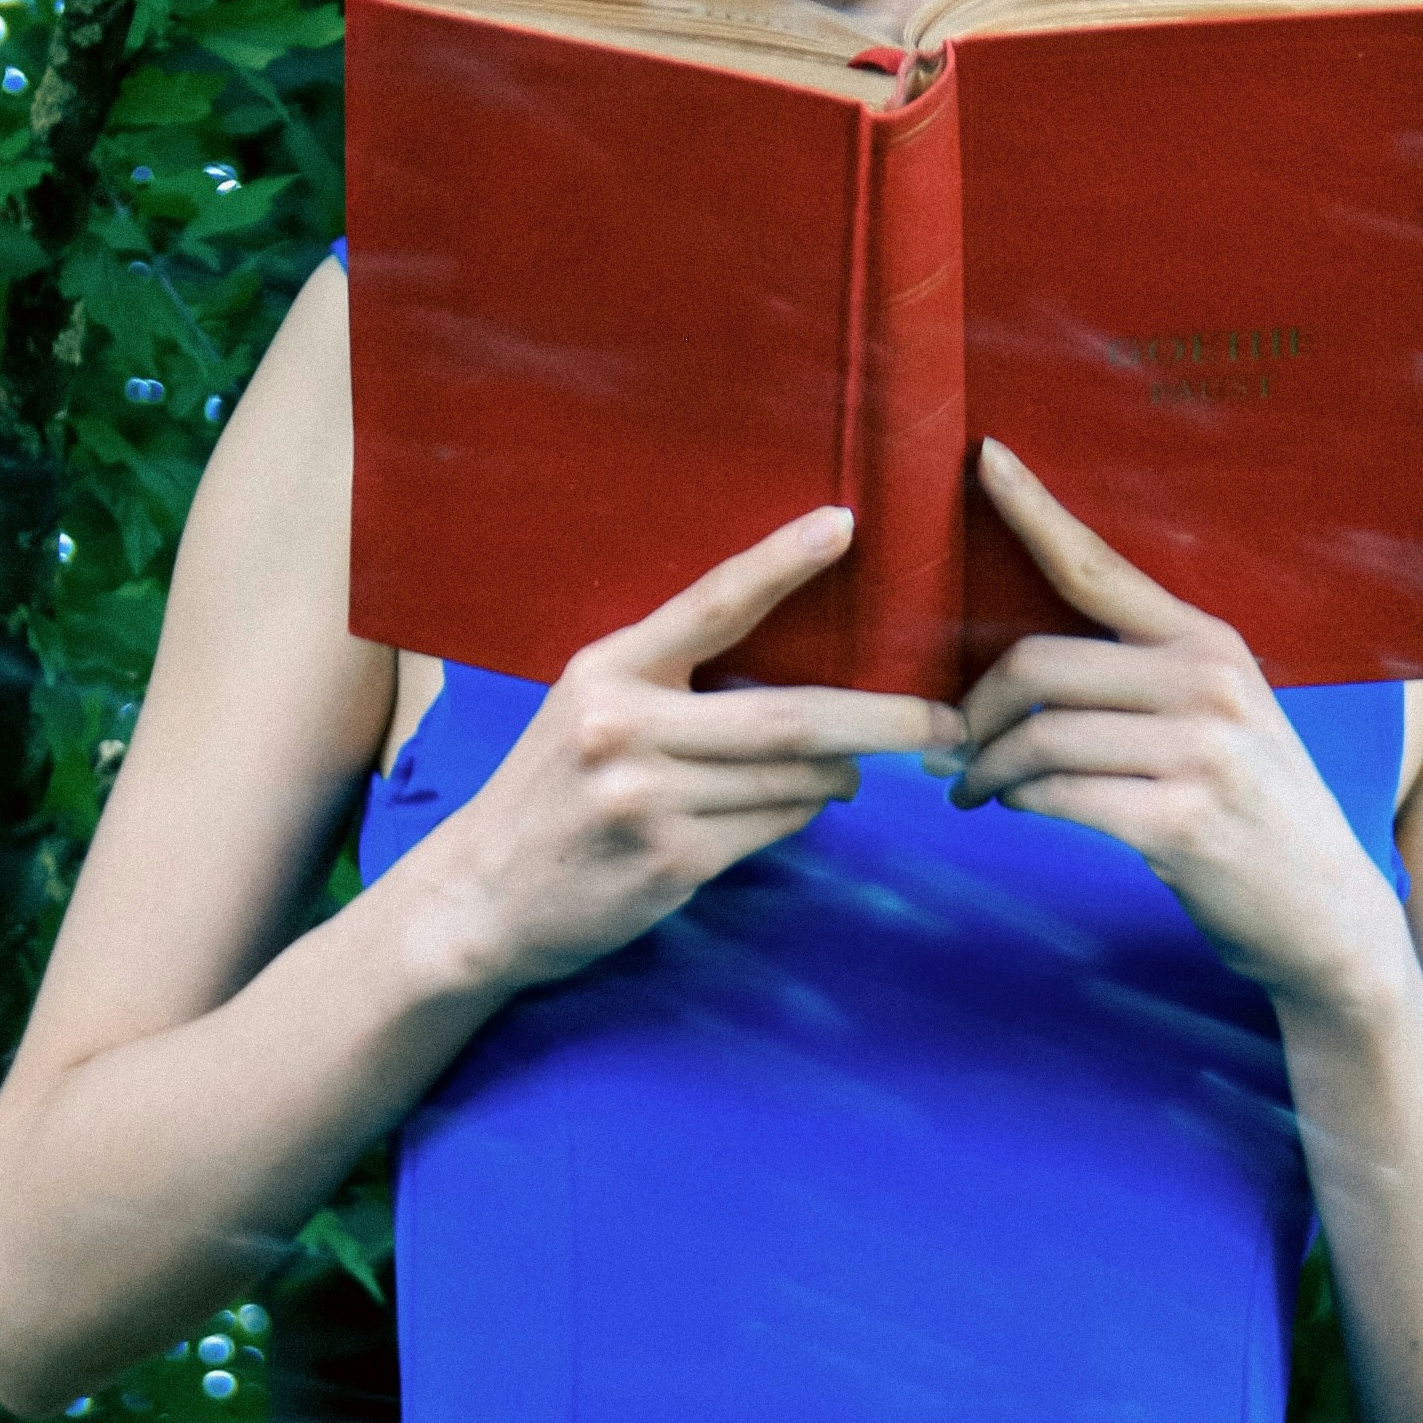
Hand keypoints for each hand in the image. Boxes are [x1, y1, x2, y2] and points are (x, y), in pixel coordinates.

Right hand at [412, 507, 964, 1000]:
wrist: (477, 898)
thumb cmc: (553, 791)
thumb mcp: (591, 710)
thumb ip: (672, 681)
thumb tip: (801, 669)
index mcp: (607, 670)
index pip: (710, 603)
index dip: (781, 561)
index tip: (846, 523)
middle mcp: (625, 728)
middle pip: (789, 715)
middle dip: (885, 718)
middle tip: (944, 719)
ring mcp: (646, 800)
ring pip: (794, 779)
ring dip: (843, 774)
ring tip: (856, 768)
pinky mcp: (669, 862)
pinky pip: (775, 827)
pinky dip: (806, 812)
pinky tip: (805, 805)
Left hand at [953, 439, 1415, 1020]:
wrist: (1326, 914)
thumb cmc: (1250, 808)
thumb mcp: (1219, 717)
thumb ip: (1144, 675)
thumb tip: (1021, 661)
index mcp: (1210, 642)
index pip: (1098, 565)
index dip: (1032, 509)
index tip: (982, 458)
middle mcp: (1209, 683)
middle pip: (1037, 662)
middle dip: (973, 706)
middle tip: (948, 742)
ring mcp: (1201, 753)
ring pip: (1038, 737)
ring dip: (982, 766)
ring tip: (966, 786)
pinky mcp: (1182, 823)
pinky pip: (1057, 798)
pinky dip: (1014, 803)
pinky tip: (1006, 811)